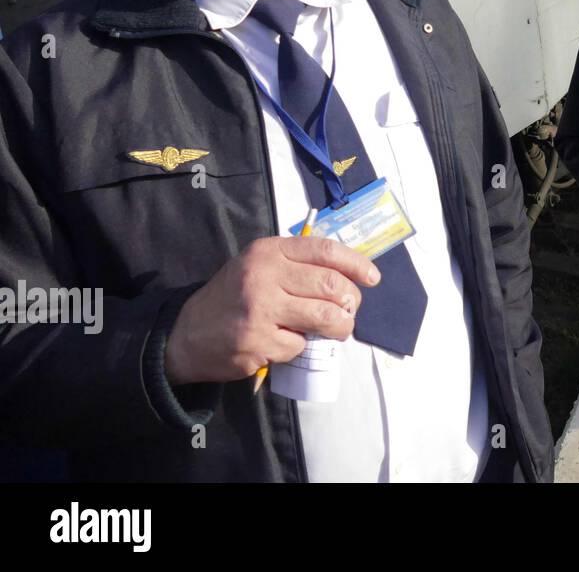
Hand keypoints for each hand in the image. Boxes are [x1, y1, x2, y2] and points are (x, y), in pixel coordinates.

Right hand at [164, 236, 380, 384]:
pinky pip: (301, 345)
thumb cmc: (232, 297)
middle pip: (331, 285)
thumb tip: (349, 277)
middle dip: (350, 301)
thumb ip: (297, 265)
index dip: (356, 263)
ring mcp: (260, 309)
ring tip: (337, 329)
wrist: (185, 334)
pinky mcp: (258, 341)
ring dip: (340, 327)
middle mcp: (264, 275)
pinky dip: (303, 347)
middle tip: (349, 310)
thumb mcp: (258, 267)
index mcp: (268, 251)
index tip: (373, 277)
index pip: (324, 250)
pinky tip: (288, 342)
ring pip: (324, 317)